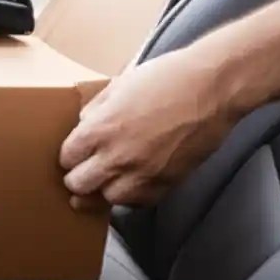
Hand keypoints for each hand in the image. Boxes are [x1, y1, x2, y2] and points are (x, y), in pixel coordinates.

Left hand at [59, 49, 243, 209]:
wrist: (212, 88)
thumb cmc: (167, 78)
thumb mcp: (119, 85)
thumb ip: (96, 110)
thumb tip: (84, 125)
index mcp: (101, 129)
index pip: (66, 158)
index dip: (69, 156)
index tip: (75, 153)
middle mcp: (117, 157)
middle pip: (79, 186)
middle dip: (78, 178)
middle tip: (84, 171)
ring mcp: (143, 173)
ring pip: (108, 199)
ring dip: (105, 190)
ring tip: (109, 178)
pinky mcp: (167, 182)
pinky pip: (139, 202)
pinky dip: (133, 195)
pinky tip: (134, 181)